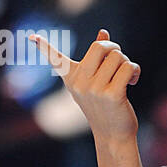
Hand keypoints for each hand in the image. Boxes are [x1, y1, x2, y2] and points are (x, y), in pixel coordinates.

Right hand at [28, 28, 140, 147]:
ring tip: (126, 76)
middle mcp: (79, 84)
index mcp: (71, 78)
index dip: (44, 47)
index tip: (32, 38)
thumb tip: (103, 32)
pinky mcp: (112, 95)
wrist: (112, 134)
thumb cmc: (104, 105)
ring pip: (117, 57)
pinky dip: (134, 71)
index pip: (56, 60)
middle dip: (114, 48)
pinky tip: (133, 81)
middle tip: (118, 59)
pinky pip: (127, 67)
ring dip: (126, 63)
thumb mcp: (95, 81)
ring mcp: (94, 90)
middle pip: (100, 47)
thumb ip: (98, 57)